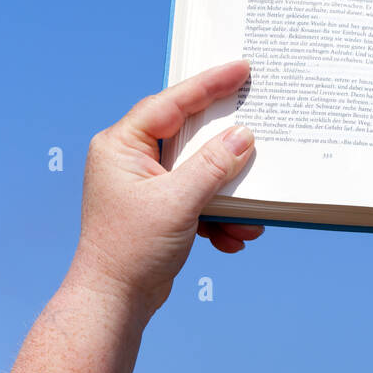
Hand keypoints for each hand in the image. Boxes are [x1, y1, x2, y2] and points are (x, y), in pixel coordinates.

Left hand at [67, 59, 262, 317]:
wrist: (114, 303)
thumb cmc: (131, 250)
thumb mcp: (178, 202)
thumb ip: (213, 165)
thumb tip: (244, 136)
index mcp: (121, 145)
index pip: (172, 103)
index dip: (209, 84)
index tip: (241, 68)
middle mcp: (130, 158)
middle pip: (190, 133)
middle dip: (226, 145)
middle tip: (258, 117)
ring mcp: (145, 183)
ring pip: (199, 169)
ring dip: (226, 192)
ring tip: (249, 214)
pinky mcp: (159, 206)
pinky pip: (198, 196)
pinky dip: (218, 215)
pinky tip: (233, 237)